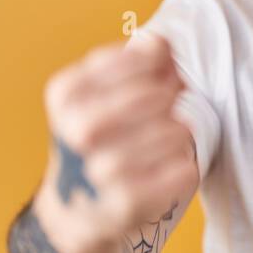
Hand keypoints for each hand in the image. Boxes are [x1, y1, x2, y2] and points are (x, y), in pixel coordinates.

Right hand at [38, 33, 194, 237]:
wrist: (79, 208)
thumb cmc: (101, 137)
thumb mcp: (102, 92)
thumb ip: (139, 60)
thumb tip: (162, 43)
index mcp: (66, 94)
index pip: (128, 59)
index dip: (156, 62)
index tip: (163, 72)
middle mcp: (78, 131)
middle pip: (151, 95)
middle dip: (170, 95)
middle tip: (173, 100)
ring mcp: (101, 171)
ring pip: (172, 133)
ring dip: (180, 131)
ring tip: (172, 134)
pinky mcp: (128, 204)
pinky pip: (182, 172)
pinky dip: (186, 165)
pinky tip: (173, 164)